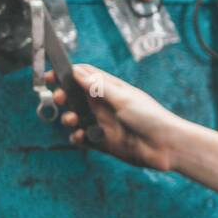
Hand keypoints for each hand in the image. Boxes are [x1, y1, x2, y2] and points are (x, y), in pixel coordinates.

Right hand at [45, 64, 180, 171]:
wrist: (166, 146)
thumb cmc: (150, 117)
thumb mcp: (123, 98)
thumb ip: (98, 87)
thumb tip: (76, 71)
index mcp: (110, 89)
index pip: (83, 76)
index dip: (66, 75)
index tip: (50, 77)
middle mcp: (104, 105)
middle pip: (74, 97)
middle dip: (63, 97)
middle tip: (60, 99)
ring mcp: (102, 123)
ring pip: (75, 118)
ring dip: (69, 118)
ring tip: (73, 120)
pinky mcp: (102, 142)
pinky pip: (82, 138)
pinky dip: (77, 137)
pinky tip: (81, 137)